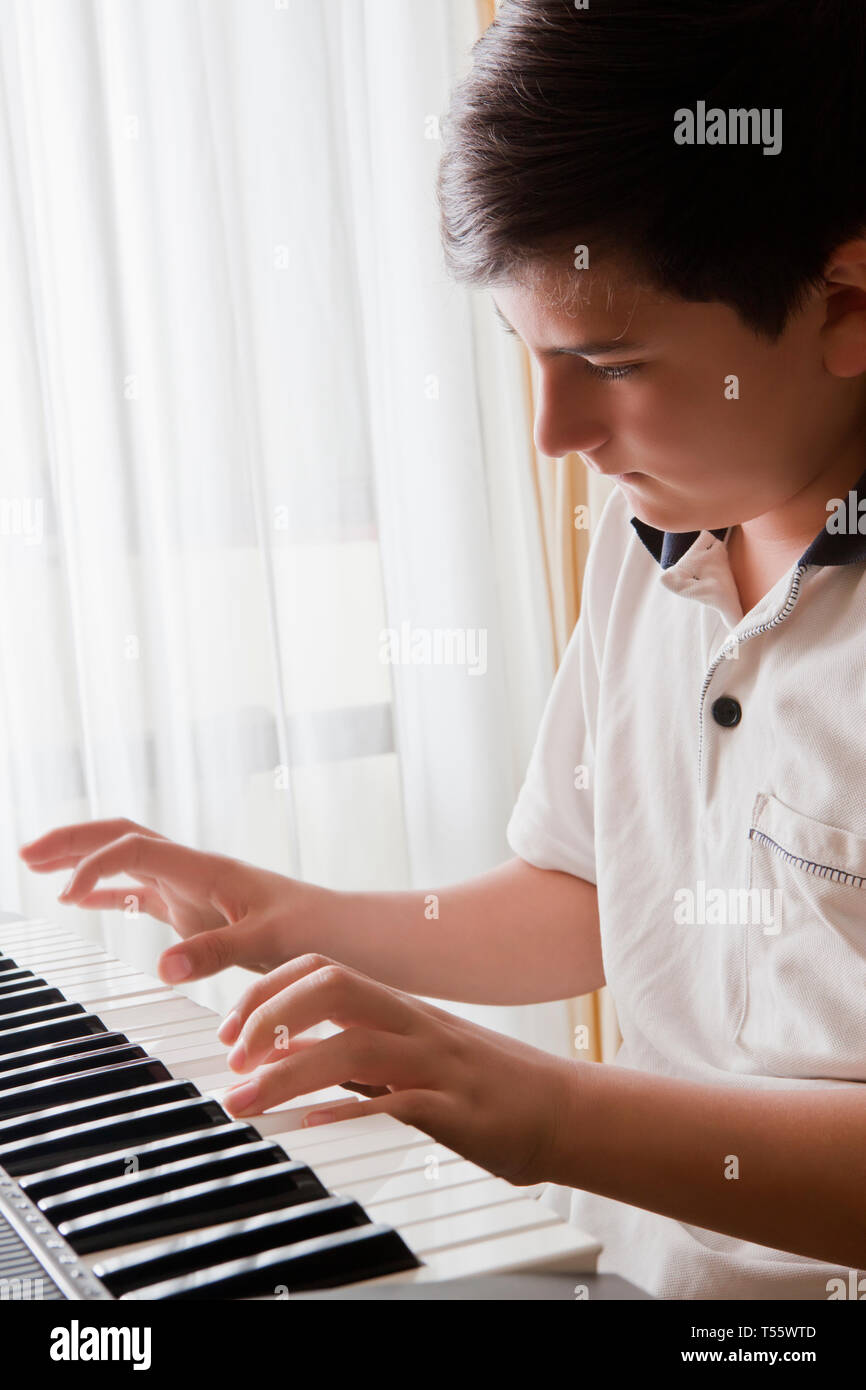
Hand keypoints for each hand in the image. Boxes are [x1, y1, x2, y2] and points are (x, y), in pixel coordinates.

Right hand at [18, 818, 317, 981]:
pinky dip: (105, 891)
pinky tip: (79, 900)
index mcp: (205, 868)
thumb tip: (162, 967)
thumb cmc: (310, 930)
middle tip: (26, 852)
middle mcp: (192, 869)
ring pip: (125, 859)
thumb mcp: (266, 943)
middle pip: (121, 837)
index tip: (65, 895)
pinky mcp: (192, 907)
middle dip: (73, 840)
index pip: (136, 850)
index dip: (96, 866)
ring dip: (81, 858)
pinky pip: (138, 890)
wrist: (337, 930)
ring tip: (35, 864)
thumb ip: (216, 952)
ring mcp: (189, 886)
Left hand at [218, 953, 576, 1186]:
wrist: (564, 1111)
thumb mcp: (412, 1057)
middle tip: (233, 1059)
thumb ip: (358, 1052)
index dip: (266, 992)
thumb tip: (294, 1054)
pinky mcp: (457, 1109)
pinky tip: (313, 1126)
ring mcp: (436, 1064)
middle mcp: (414, 1025)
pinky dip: (349, 1112)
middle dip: (270, 1016)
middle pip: (333, 987)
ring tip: (246, 1103)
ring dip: (289, 1074)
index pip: (322, 970)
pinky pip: (397, 1102)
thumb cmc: (485, 1086)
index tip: (229, 1033)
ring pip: (354, 1047)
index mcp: (399, 1008)